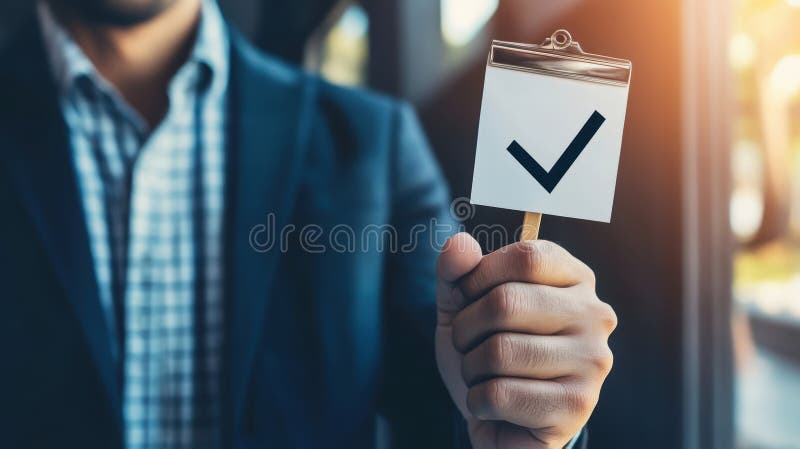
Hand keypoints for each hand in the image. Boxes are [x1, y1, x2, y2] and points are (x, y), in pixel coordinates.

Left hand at [435, 233, 616, 448]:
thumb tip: (459, 243)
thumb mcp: (464, 305)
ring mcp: (592, 362)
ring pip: (500, 351)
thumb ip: (457, 271)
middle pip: (507, 302)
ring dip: (471, 367)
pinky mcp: (577, 405)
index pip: (526, 257)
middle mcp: (594, 315)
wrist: (500, 419)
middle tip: (470, 345)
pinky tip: (492, 404)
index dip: (479, 277)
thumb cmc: (487, 351)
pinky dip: (478, 401)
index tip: (468, 298)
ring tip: (484, 375)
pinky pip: (500, 394)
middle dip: (467, 328)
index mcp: (574, 278)